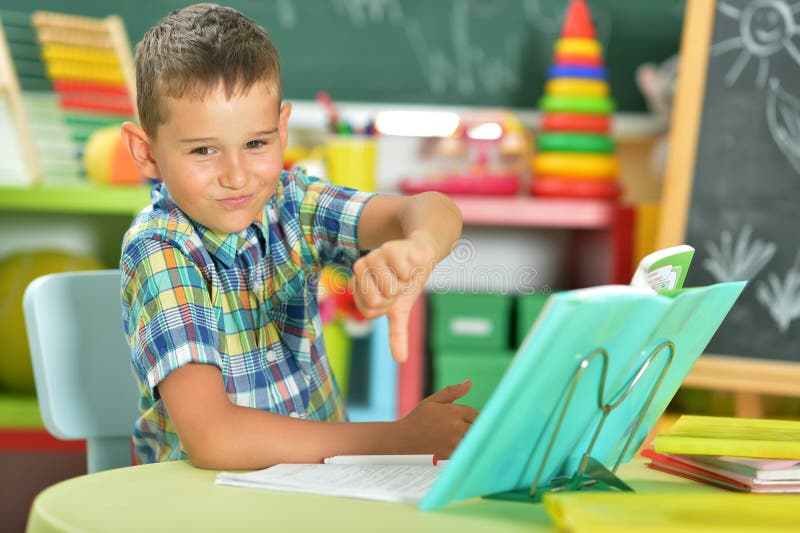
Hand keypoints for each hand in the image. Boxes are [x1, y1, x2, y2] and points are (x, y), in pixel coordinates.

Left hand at [352, 231, 436, 361]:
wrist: (422, 255)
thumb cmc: (407, 283)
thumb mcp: (400, 310)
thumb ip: (397, 334)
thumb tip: (401, 359)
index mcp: (358, 284)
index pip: (370, 310)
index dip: (387, 306)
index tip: (393, 296)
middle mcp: (362, 268)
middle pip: (377, 299)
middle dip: (395, 296)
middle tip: (400, 284)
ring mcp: (375, 256)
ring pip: (390, 286)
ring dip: (405, 283)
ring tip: (405, 273)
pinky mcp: (391, 247)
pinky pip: (401, 271)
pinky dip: (412, 271)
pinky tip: (411, 263)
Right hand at [396, 380, 477, 458]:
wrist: (400, 442)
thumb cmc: (416, 421)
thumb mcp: (432, 402)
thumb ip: (452, 391)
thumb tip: (469, 382)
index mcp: (452, 411)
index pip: (476, 414)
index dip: (477, 418)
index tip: (473, 422)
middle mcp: (455, 427)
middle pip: (479, 428)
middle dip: (478, 430)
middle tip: (473, 432)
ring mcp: (454, 443)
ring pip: (474, 441)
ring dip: (473, 441)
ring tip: (468, 442)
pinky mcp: (451, 457)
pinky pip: (466, 453)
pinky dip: (466, 452)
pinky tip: (460, 452)